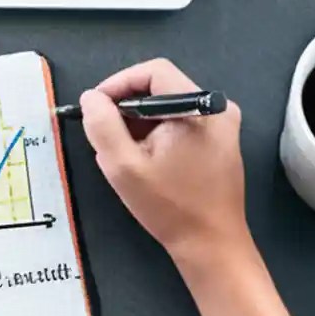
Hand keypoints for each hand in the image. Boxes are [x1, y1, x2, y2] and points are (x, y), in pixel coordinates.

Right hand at [79, 59, 248, 266]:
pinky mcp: (221, 140)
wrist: (211, 244)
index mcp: (198, 108)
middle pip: (161, 87)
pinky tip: (147, 161)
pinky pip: (181, 122)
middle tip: (107, 136)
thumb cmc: (169, 207)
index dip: (119, 83)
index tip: (96, 107)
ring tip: (125, 154)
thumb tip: (92, 98)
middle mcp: (216, 109)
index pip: (153, 71)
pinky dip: (158, 134)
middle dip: (128, 108)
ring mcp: (222, 125)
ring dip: (141, 123)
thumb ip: (102, 125)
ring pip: (168, 106)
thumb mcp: (123, 167)